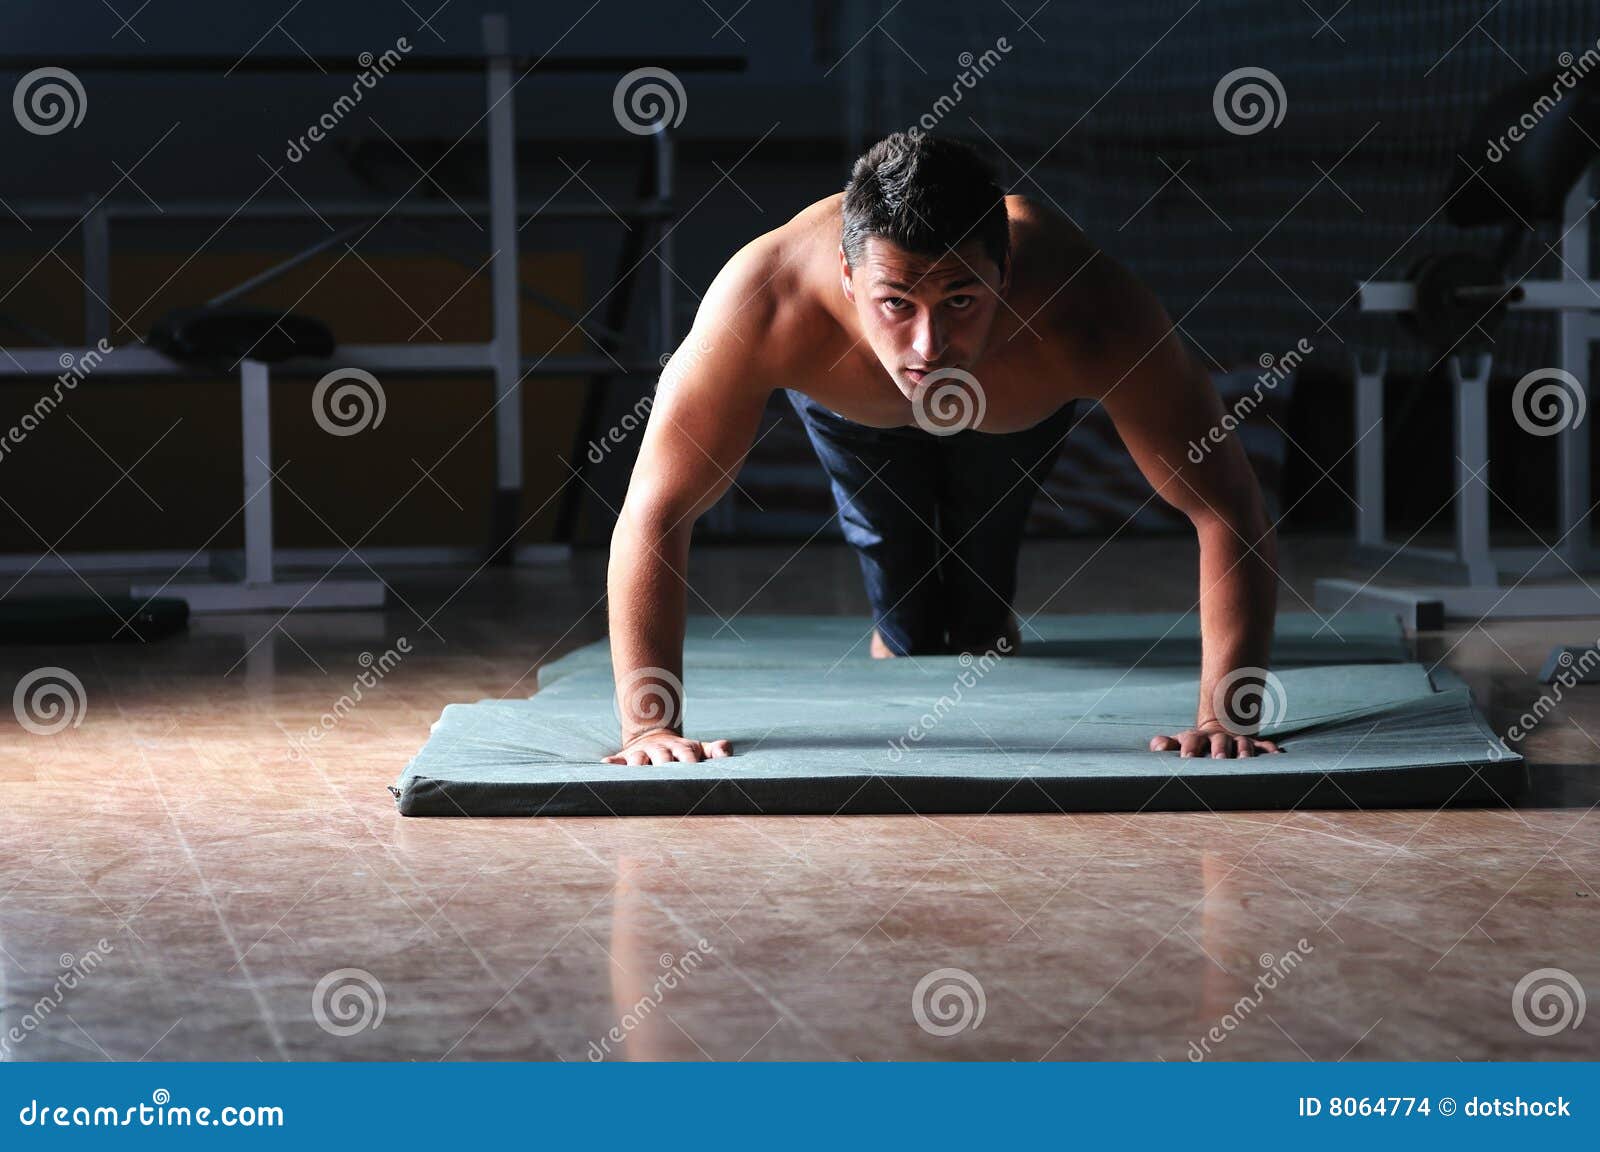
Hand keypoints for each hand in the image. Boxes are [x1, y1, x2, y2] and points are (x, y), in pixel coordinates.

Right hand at [602, 727, 732, 765]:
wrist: (654, 738)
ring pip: (638, 759)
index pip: (685, 753)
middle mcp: (659, 749)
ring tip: (636, 773)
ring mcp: (641, 753)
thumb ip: (716, 750)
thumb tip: (725, 750)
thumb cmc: (682, 751)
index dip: (688, 760)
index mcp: (680, 748)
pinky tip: (606, 765)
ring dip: (637, 765)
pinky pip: (616, 760)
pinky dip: (612, 763)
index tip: (691, 768)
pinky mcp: (624, 758)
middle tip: (665, 777)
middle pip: (661, 757)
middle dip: (663, 764)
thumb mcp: (700, 748)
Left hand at [1149, 721, 1282, 757]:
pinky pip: (1265, 746)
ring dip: (1244, 751)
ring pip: (1243, 744)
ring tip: (1245, 760)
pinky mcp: (1255, 746)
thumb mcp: (1181, 742)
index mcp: (1199, 738)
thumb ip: (1166, 744)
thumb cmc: (1196, 743)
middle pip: (1219, 742)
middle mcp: (1219, 739)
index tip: (1185, 758)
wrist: (1222, 729)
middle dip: (1219, 750)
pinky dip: (1271, 751)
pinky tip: (1278, 756)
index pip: (1192, 740)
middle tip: (1218, 760)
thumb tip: (1155, 747)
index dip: (1189, 747)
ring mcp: (1238, 741)